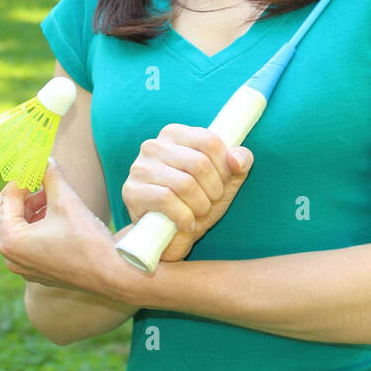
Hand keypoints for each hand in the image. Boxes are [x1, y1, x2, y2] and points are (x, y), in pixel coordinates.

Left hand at [0, 158, 124, 298]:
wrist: (111, 274)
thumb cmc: (88, 240)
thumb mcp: (67, 201)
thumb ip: (51, 177)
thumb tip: (45, 159)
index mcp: (11, 240)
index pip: (7, 199)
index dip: (22, 179)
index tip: (35, 166)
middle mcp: (11, 257)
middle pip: (1, 216)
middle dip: (19, 195)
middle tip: (37, 180)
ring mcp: (22, 267)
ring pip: (15, 229)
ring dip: (29, 209)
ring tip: (51, 196)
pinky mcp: (36, 271)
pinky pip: (26, 243)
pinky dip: (35, 226)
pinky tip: (56, 215)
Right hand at [121, 123, 253, 261]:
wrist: (170, 236)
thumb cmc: (198, 201)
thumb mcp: (225, 180)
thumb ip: (239, 163)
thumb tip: (237, 160)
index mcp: (175, 133)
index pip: (209, 141)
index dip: (224, 167)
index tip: (223, 183)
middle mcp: (154, 145)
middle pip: (199, 164)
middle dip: (214, 190)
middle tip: (211, 202)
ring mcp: (140, 168)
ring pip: (184, 184)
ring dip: (200, 206)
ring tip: (199, 213)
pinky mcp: (131, 191)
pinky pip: (166, 200)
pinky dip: (184, 217)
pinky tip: (186, 224)